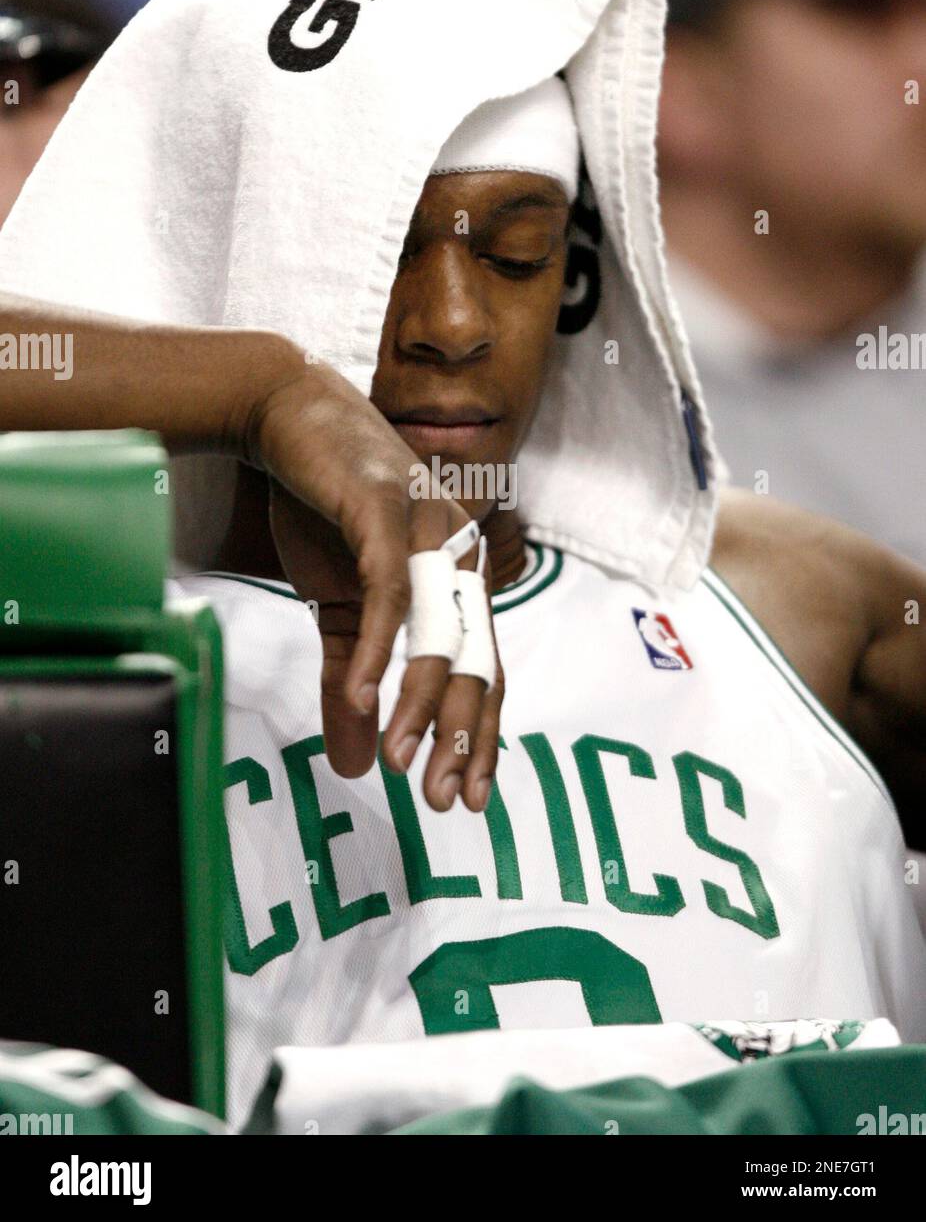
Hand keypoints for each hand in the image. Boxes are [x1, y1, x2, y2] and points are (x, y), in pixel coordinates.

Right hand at [249, 361, 503, 811]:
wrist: (286, 421)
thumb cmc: (323, 512)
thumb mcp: (337, 612)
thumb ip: (352, 681)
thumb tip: (357, 765)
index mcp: (456, 582)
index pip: (483, 672)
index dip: (479, 735)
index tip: (470, 798)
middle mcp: (458, 558)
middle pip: (476, 660)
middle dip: (463, 735)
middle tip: (447, 800)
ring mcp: (429, 531)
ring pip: (441, 632)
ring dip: (422, 702)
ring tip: (404, 764)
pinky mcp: (387, 510)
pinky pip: (390, 591)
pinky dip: (378, 646)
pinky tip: (361, 696)